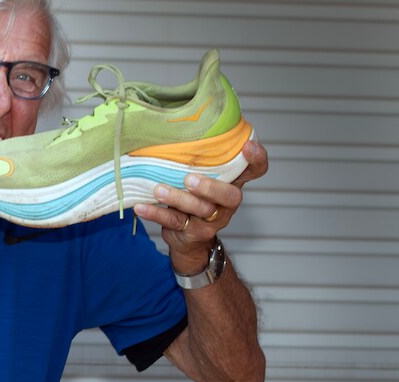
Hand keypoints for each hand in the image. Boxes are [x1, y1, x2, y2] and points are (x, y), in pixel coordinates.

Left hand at [134, 139, 268, 272]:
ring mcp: (212, 219)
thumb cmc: (194, 197)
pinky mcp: (193, 232)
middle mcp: (227, 202)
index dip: (257, 159)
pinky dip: (156, 214)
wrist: (188, 238)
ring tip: (159, 190)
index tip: (247, 146)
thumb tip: (175, 125)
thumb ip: (200, 159)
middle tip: (189, 179)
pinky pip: (174, 222)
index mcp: (233, 183)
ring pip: (199, 209)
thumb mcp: (202, 176)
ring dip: (177, 199)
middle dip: (210, 187)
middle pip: (230, 196)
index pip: (256, 170)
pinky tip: (141, 207)